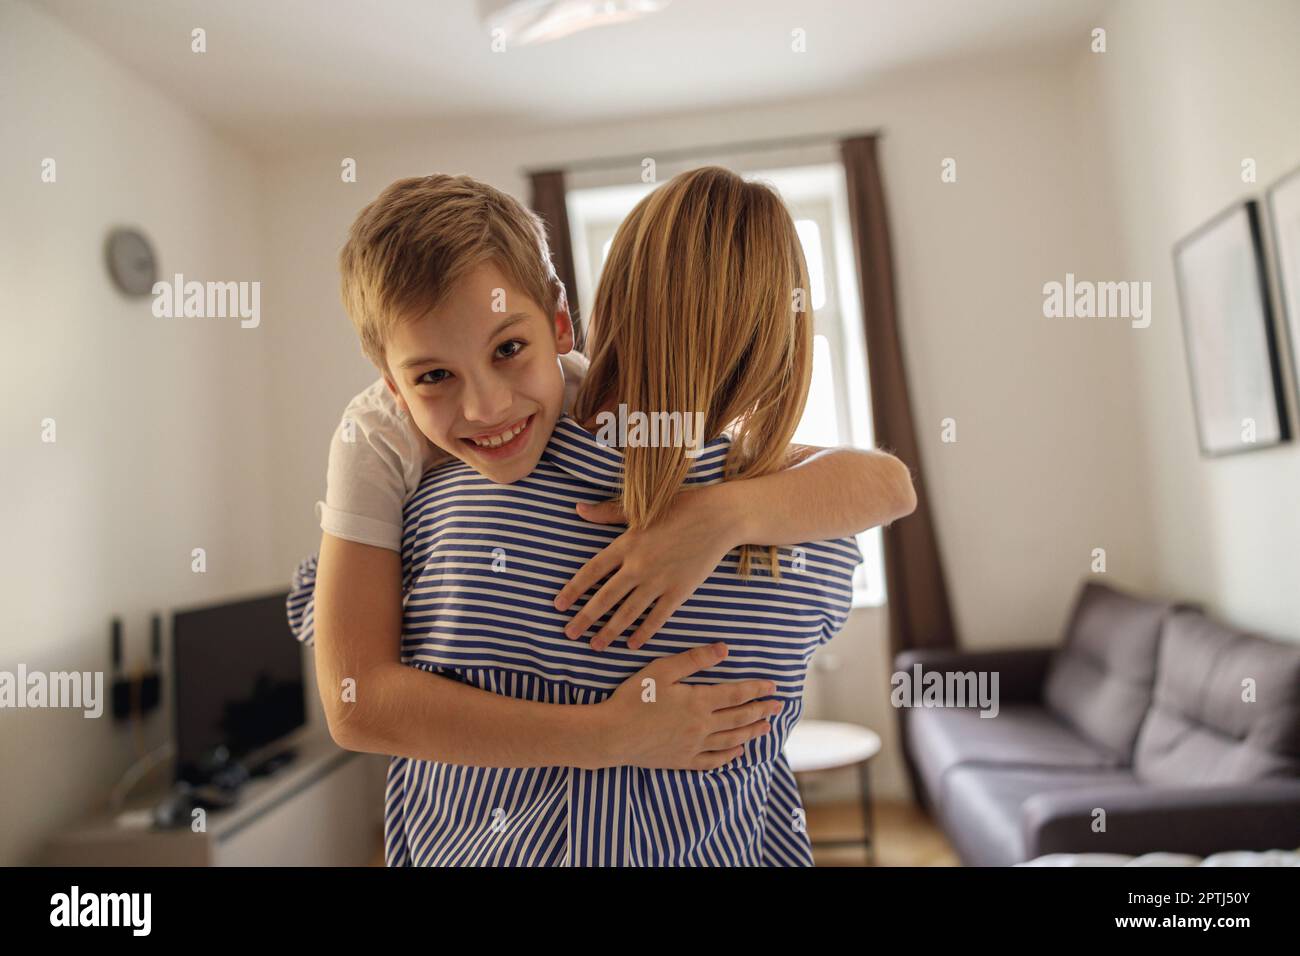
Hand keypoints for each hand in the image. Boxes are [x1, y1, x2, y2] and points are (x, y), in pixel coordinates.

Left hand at [554, 485, 744, 650]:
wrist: (719, 516)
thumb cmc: (679, 505)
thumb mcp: (640, 507)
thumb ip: (607, 513)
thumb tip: (578, 509)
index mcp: (626, 543)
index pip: (591, 571)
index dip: (573, 590)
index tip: (558, 605)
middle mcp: (639, 565)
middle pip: (605, 597)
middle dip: (585, 618)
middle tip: (568, 634)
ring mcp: (659, 580)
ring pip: (628, 612)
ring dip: (610, 631)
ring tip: (595, 645)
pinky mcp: (680, 591)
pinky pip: (657, 617)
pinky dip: (644, 632)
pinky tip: (632, 644)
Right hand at [594, 642, 781, 769]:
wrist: (612, 735)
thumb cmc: (633, 698)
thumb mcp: (662, 670)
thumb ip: (694, 659)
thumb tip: (724, 649)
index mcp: (699, 702)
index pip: (737, 694)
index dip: (757, 689)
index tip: (773, 686)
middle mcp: (702, 726)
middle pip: (739, 717)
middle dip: (761, 710)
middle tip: (778, 706)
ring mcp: (693, 746)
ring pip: (731, 740)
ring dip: (751, 732)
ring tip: (766, 727)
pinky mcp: (682, 761)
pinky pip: (712, 761)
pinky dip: (728, 757)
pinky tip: (737, 753)